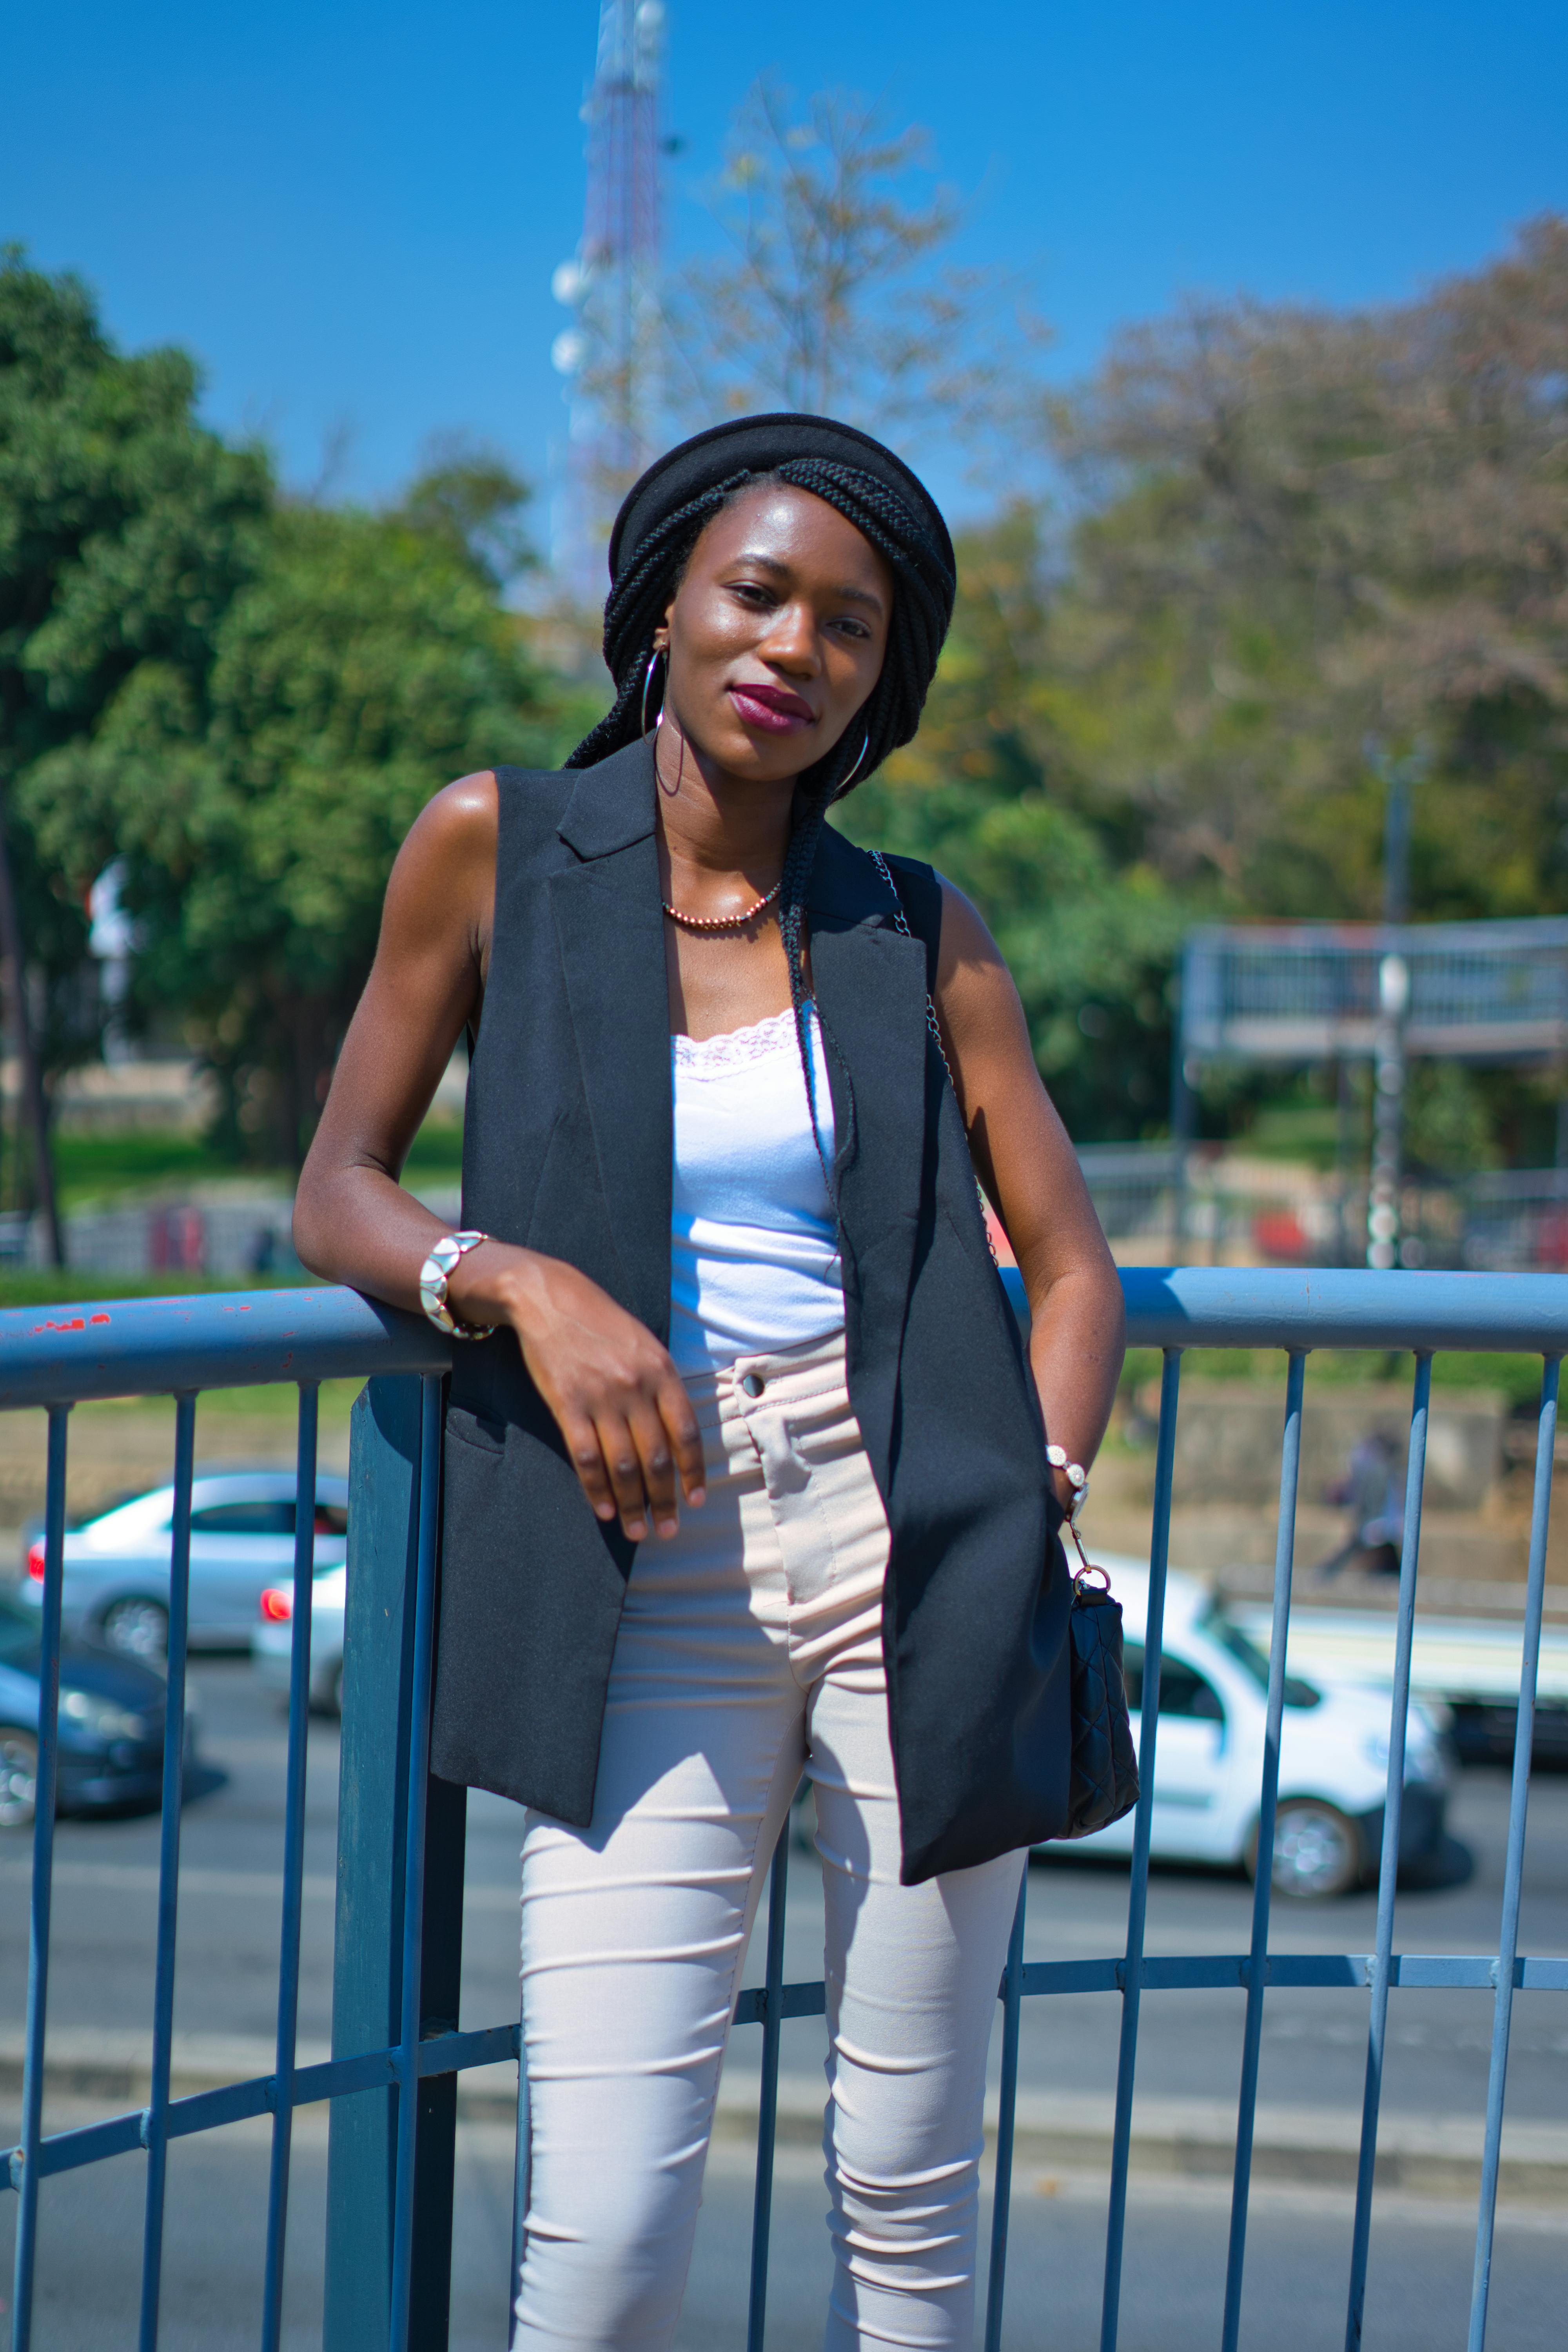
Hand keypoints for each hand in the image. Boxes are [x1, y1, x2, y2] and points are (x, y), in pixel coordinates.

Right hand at [450, 1243, 705, 1541]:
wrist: (549, 1297)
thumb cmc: (601, 1321)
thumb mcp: (645, 1343)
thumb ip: (662, 1385)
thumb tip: (677, 1435)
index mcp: (662, 1371)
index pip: (687, 1433)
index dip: (693, 1472)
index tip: (697, 1499)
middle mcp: (636, 1387)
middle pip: (657, 1458)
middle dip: (665, 1500)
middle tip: (669, 1529)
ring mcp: (601, 1398)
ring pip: (623, 1465)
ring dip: (632, 1505)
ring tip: (637, 1530)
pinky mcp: (567, 1405)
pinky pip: (586, 1457)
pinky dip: (596, 1489)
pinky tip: (604, 1510)